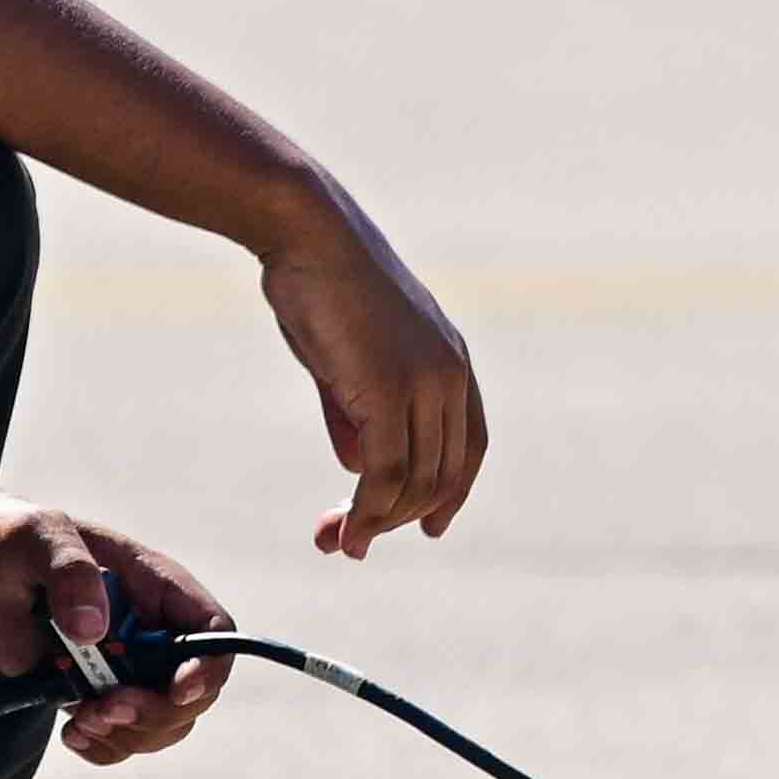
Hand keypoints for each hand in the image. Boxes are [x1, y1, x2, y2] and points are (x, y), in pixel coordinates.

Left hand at [0, 506, 231, 760]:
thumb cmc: (11, 539)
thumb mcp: (39, 537)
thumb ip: (70, 572)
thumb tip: (93, 629)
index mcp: (156, 586)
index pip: (214, 631)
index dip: (209, 666)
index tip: (177, 690)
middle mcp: (151, 632)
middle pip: (194, 693)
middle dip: (156, 712)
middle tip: (103, 708)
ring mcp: (124, 668)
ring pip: (162, 725)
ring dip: (128, 735)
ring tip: (81, 721)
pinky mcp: (92, 695)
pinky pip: (121, 739)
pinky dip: (105, 748)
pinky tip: (72, 733)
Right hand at [262, 188, 487, 556]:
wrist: (308, 234)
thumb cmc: (320, 285)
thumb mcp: (348, 357)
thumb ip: (357, 413)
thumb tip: (359, 466)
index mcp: (452, 361)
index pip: (470, 446)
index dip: (452, 492)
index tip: (429, 527)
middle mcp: (452, 375)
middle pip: (444, 474)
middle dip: (400, 518)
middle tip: (351, 544)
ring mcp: (425, 383)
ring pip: (415, 482)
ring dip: (377, 523)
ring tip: (338, 543)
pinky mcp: (390, 392)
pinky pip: (384, 474)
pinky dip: (365, 512)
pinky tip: (342, 529)